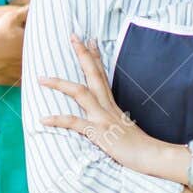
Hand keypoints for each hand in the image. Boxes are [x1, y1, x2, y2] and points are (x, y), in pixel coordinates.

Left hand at [38, 34, 159, 170]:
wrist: (151, 156)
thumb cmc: (138, 145)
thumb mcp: (124, 127)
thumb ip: (113, 119)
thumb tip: (108, 117)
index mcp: (112, 104)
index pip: (103, 75)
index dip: (96, 57)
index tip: (90, 40)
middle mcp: (107, 106)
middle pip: (93, 74)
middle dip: (82, 54)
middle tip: (73, 36)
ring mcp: (102, 118)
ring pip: (80, 93)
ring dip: (59, 84)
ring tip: (41, 78)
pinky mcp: (99, 132)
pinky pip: (75, 123)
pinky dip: (58, 120)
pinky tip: (43, 119)